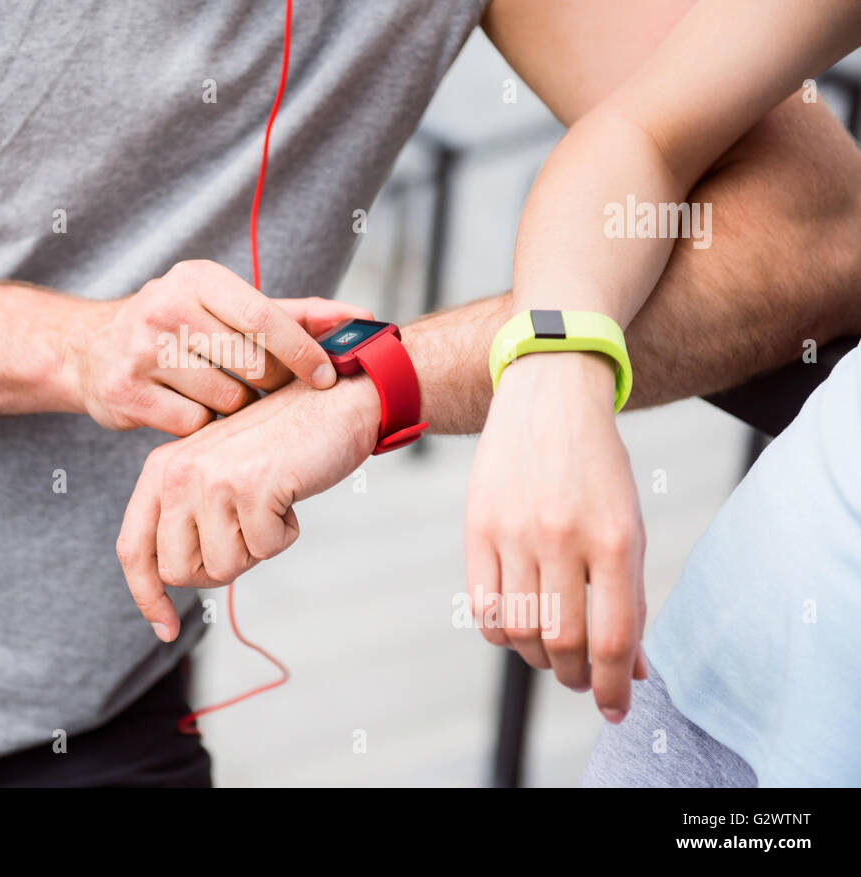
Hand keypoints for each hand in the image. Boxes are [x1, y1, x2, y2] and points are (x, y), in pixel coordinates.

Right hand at [64, 259, 371, 436]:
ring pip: (226, 399)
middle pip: (251, 364)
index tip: (326, 376)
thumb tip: (362, 318)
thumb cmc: (174, 327)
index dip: (303, 350)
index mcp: (197, 279)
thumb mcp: (224, 305)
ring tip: (216, 392)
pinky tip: (186, 406)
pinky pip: (193, 424)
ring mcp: (142, 350)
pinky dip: (200, 424)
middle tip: (261, 385)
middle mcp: (166, 307)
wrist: (86, 350)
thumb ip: (292, 313)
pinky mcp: (126, 392)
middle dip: (267, 383)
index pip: (265, 316)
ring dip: (234, 407)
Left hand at [116, 374, 381, 639]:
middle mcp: (177, 473)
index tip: (166, 630)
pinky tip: (288, 496)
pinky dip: (284, 534)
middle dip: (217, 567)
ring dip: (255, 549)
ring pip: (223, 567)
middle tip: (246, 534)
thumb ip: (186, 516)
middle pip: (178, 571)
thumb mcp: (214, 473)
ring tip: (268, 506)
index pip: (133, 549)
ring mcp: (213, 479)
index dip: (146, 597)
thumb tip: (171, 580)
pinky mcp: (251, 487)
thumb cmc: (276, 446)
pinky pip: (264, 550)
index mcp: (160, 470)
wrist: (330, 405)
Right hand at [464, 351, 647, 722]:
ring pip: (519, 630)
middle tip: (581, 680)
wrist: (549, 397)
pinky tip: (516, 627)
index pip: (611, 637)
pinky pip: (481, 606)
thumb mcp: (627, 525)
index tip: (613, 710)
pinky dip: (500, 632)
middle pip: (563, 641)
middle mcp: (563, 536)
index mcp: (614, 538)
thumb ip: (630, 598)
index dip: (611, 686)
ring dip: (537, 658)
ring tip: (550, 653)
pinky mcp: (477, 526)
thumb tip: (629, 672)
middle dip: (575, 677)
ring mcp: (515, 531)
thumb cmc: (597, 468)